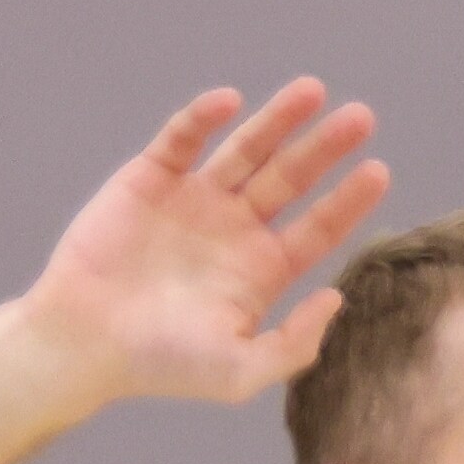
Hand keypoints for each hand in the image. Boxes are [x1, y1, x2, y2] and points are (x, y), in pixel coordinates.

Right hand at [0, 78, 390, 463]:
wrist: (84, 343)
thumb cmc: (162, 366)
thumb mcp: (240, 372)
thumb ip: (295, 344)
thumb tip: (336, 298)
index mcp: (262, 271)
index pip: (318, 227)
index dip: (348, 200)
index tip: (379, 172)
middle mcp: (235, 229)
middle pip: (292, 178)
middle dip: (325, 148)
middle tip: (362, 119)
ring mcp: (194, 200)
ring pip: (246, 148)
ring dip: (278, 120)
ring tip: (313, 90)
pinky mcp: (150, 179)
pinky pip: (183, 138)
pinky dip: (204, 117)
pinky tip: (231, 101)